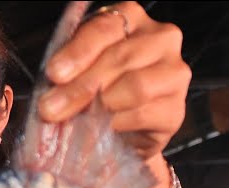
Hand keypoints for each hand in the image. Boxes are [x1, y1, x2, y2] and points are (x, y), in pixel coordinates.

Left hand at [39, 2, 190, 187]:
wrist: (123, 130)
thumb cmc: (98, 89)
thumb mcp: (79, 69)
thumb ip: (69, 72)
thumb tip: (54, 94)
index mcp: (132, 17)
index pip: (105, 28)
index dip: (77, 53)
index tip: (54, 74)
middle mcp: (161, 38)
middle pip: (119, 58)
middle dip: (81, 86)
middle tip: (52, 109)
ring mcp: (175, 74)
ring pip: (136, 86)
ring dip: (101, 106)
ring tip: (79, 119)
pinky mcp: (177, 110)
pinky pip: (144, 115)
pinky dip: (119, 124)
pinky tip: (106, 128)